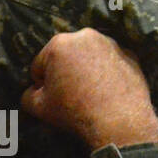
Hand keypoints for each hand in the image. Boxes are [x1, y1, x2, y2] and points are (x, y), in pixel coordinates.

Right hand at [21, 28, 157, 150]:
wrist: (117, 121)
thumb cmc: (73, 111)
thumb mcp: (37, 107)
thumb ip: (27, 95)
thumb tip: (32, 92)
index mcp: (59, 43)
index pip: (39, 65)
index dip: (40, 84)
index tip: (50, 98)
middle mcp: (86, 36)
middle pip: (64, 57)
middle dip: (62, 73)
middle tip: (68, 95)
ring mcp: (111, 43)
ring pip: (87, 57)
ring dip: (83, 71)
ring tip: (87, 94)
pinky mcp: (130, 54)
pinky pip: (108, 63)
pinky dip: (104, 73)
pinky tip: (104, 92)